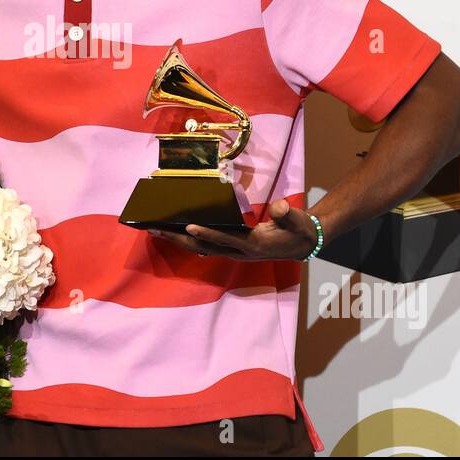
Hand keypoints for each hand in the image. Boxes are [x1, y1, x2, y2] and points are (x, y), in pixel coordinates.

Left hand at [148, 199, 318, 260]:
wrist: (302, 244)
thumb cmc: (297, 228)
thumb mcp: (296, 220)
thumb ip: (287, 214)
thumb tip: (280, 207)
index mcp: (253, 244)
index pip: (226, 238)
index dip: (208, 233)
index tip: (190, 226)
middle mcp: (239, 252)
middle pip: (205, 247)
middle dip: (180, 238)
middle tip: (157, 227)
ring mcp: (234, 253)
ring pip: (201, 249)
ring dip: (179, 240)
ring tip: (157, 229)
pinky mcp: (232, 250)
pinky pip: (206, 247)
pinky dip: (190, 241)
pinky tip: (175, 234)